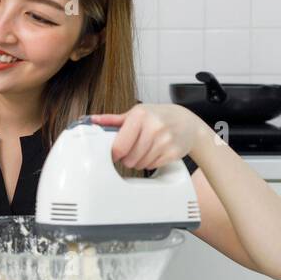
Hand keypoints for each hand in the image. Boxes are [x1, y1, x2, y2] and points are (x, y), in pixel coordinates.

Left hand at [93, 104, 207, 169]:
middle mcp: (154, 127)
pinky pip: (153, 166)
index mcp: (140, 116)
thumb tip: (93, 120)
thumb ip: (114, 119)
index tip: (115, 153)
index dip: (114, 153)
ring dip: (138, 162)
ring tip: (143, 150)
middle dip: (127, 158)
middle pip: (129, 158)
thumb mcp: (137, 113)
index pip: (119, 145)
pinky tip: (154, 153)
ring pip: (140, 164)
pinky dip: (150, 163)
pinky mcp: (174, 153)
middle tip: (132, 150)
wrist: (187, 122)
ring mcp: (165, 141)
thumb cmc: (158, 116)